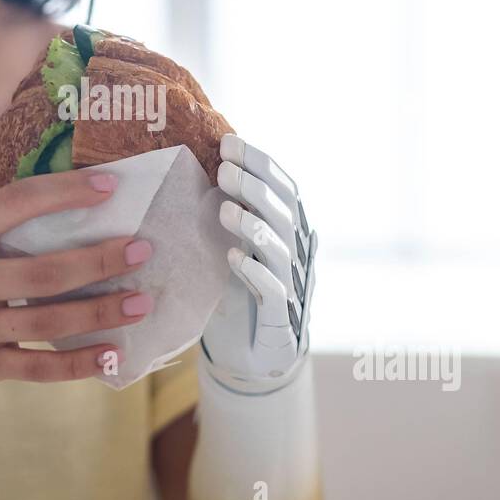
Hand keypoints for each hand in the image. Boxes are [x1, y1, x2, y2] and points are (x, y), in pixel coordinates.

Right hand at [0, 169, 155, 402]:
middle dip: (100, 260)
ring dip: (101, 311)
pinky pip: (38, 365)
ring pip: (49, 319)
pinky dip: (79, 363)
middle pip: (45, 271)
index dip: (66, 193)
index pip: (18, 203)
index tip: (111, 187)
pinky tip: (113, 353)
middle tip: (143, 249)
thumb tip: (64, 198)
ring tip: (141, 301)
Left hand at [202, 134, 318, 392]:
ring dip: (253, 226)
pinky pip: (275, 292)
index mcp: (288, 232)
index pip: (285, 189)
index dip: (262, 164)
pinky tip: (233, 259)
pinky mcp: (282, 321)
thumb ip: (226, 212)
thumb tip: (203, 163)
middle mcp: (296, 255)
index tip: (230, 142)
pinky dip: (256, 273)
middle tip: (224, 167)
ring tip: (224, 209)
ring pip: (281, 249)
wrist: (249, 357)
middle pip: (285, 213)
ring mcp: (293, 287)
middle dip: (255, 186)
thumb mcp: (229, 246)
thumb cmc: (236, 294)